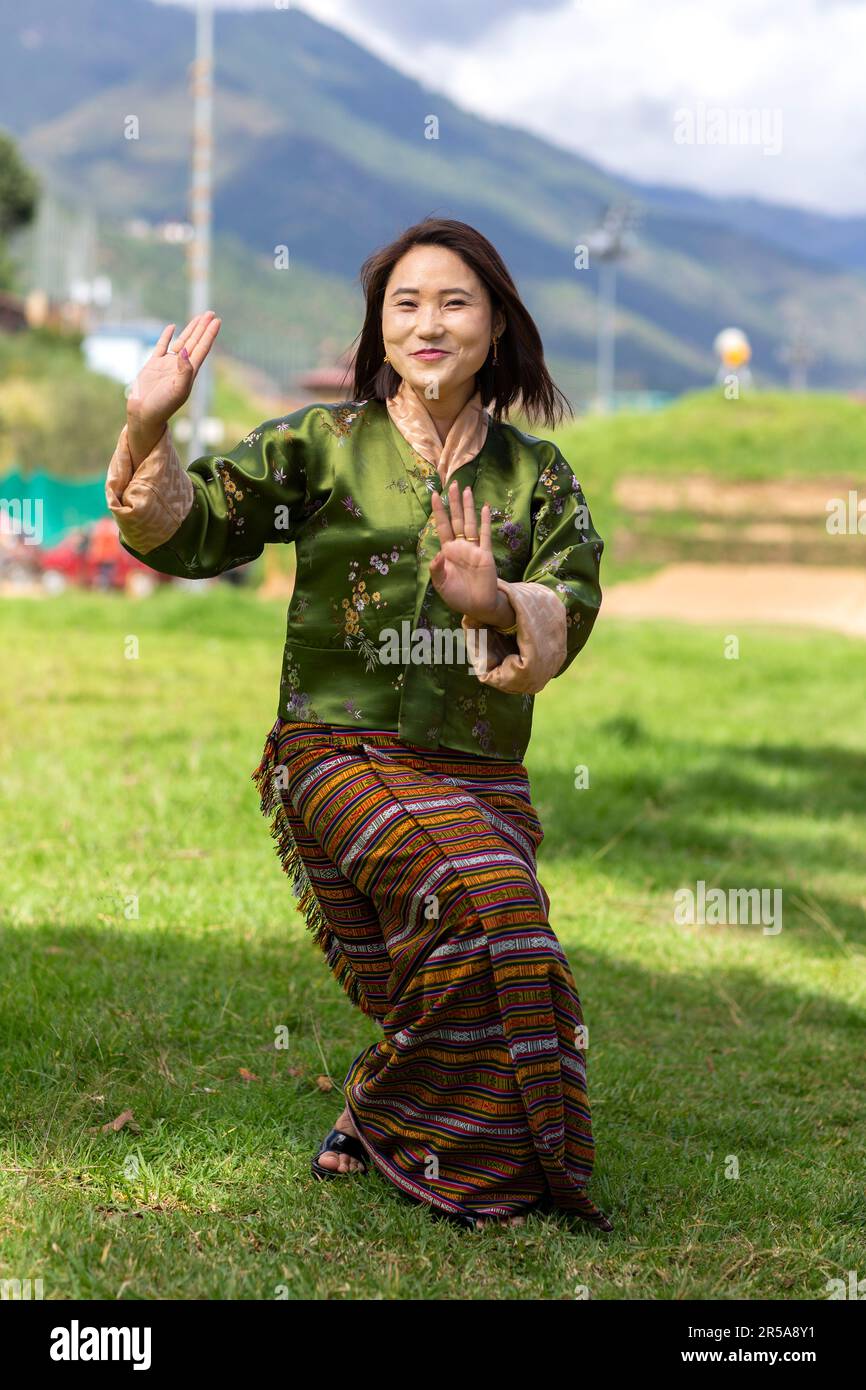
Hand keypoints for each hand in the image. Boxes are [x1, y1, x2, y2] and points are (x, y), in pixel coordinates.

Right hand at [126, 311, 220, 464]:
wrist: (144, 414)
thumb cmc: (163, 406)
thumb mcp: (178, 390)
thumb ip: (185, 371)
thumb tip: (186, 350)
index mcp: (189, 372)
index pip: (202, 349)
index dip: (209, 335)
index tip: (216, 321)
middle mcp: (180, 367)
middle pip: (195, 342)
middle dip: (203, 328)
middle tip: (211, 313)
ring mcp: (167, 365)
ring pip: (181, 342)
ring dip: (190, 330)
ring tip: (199, 317)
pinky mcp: (153, 365)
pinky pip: (161, 346)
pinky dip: (167, 336)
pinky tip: (172, 327)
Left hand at [429, 481, 513, 626]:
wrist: (477, 606)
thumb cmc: (457, 596)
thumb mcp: (441, 584)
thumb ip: (436, 569)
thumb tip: (437, 555)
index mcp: (447, 551)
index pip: (442, 526)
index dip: (438, 511)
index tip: (434, 495)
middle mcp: (460, 546)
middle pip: (456, 519)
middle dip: (454, 502)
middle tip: (453, 484)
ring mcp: (474, 548)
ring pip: (470, 523)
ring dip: (468, 507)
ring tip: (467, 489)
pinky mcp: (485, 554)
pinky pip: (485, 535)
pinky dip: (485, 521)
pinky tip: (484, 508)